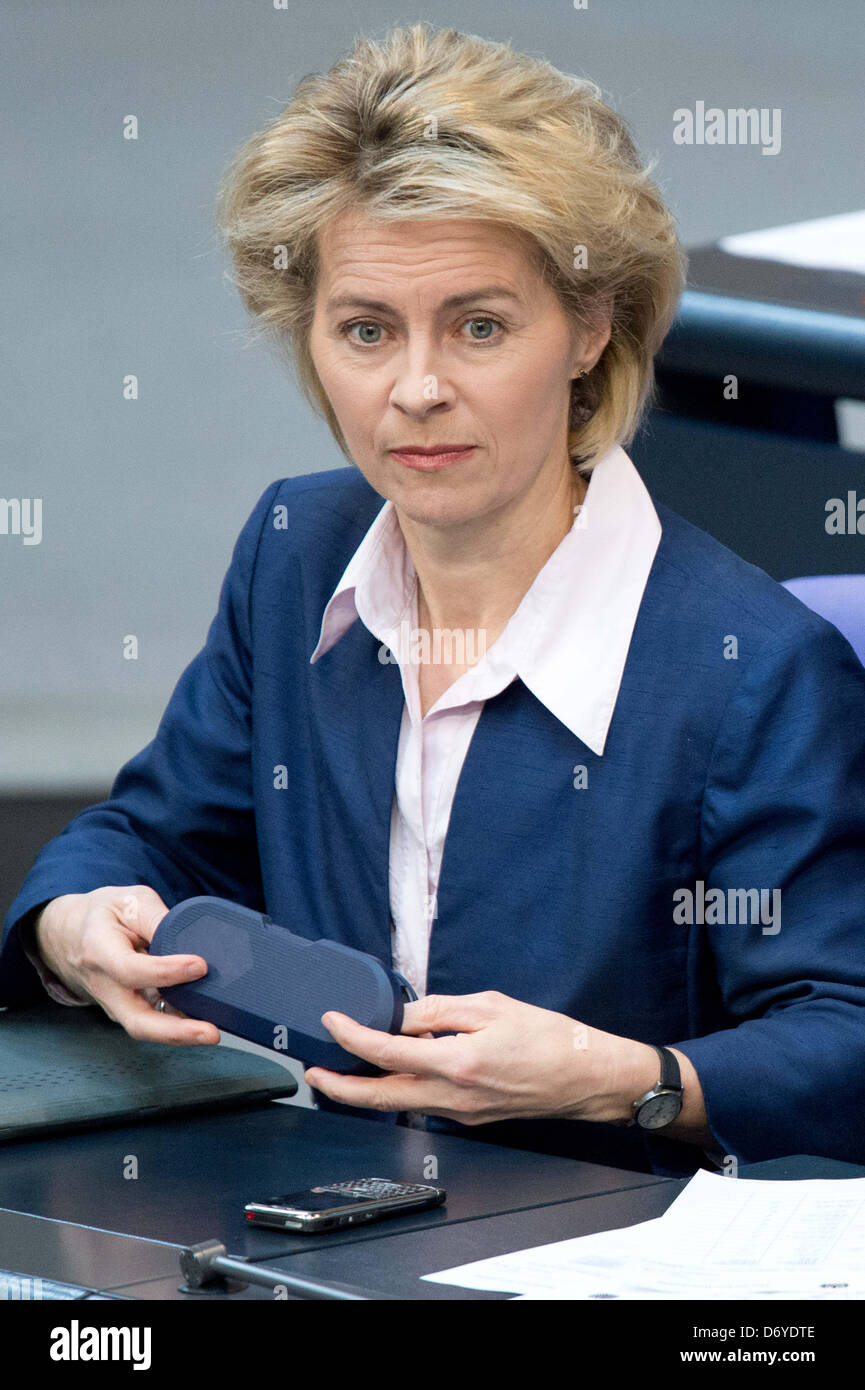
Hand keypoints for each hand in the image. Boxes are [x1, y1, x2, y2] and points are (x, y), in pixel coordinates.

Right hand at [33, 886, 219, 1045]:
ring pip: (145, 1028)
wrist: (68, 936)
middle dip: (176, 1032)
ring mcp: (114, 1004)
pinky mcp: (126, 1010)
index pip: (131, 970)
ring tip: (212, 1032)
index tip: (200, 966)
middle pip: (136, 1020)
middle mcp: (104, 986)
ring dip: (180, 1035)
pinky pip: (152, 1022)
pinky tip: (201, 1022)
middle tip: (211, 1033)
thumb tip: (191, 937)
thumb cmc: (101, 916)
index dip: (166, 972)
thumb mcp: (128, 901)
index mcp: (99, 950)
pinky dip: (177, 1025)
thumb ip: (158, 918)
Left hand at [303, 989, 636, 1124]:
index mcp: (457, 1062)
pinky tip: (398, 1070)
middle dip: (339, 1087)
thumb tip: (402, 1015)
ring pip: (400, 1105)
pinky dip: (402, 1088)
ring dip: (367, 1090)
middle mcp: (454, 1096)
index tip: (332, 1020)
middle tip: (313, 1071)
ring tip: (344, 1069)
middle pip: (380, 1097)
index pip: (387, 1051)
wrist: (588, 1078)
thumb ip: (441, 1010)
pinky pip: (425, 1103)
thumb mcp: (492, 1006)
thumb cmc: (551, 1038)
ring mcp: (461, 1113)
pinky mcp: (471, 1118)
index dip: (352, 1036)